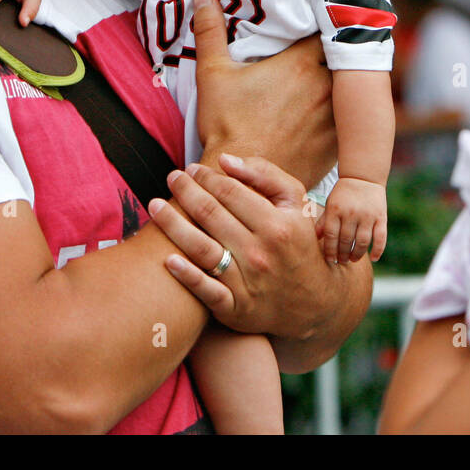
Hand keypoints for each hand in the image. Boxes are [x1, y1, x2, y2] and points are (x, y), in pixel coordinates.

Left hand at [147, 154, 344, 338]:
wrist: (314, 302)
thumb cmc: (299, 243)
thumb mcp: (297, 204)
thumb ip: (266, 176)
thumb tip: (225, 161)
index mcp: (277, 224)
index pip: (230, 192)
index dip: (207, 177)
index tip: (192, 169)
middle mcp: (261, 253)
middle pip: (211, 215)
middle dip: (186, 192)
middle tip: (172, 178)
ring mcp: (248, 283)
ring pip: (202, 248)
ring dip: (173, 225)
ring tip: (155, 206)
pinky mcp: (236, 309)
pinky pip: (206, 291)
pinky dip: (186, 275)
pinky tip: (167, 259)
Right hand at [192, 0, 335, 188]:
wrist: (240, 181)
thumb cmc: (226, 126)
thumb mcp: (213, 74)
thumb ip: (210, 30)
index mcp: (302, 64)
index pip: (328, 31)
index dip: (326, 25)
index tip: (319, 22)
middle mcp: (326, 87)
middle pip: (343, 59)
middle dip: (336, 54)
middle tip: (324, 51)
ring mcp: (336, 117)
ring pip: (350, 90)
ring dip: (342, 84)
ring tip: (326, 83)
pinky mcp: (338, 144)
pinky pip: (349, 121)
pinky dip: (342, 115)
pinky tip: (327, 115)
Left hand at [318, 178, 386, 262]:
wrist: (363, 176)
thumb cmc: (343, 194)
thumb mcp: (330, 204)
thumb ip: (323, 221)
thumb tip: (316, 239)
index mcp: (335, 210)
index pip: (330, 235)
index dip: (330, 250)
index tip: (330, 259)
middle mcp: (351, 213)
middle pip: (345, 240)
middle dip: (342, 254)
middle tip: (341, 261)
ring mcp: (367, 215)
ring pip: (362, 242)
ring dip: (357, 254)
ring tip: (352, 259)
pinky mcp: (381, 217)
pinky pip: (380, 237)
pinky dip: (378, 250)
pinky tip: (373, 258)